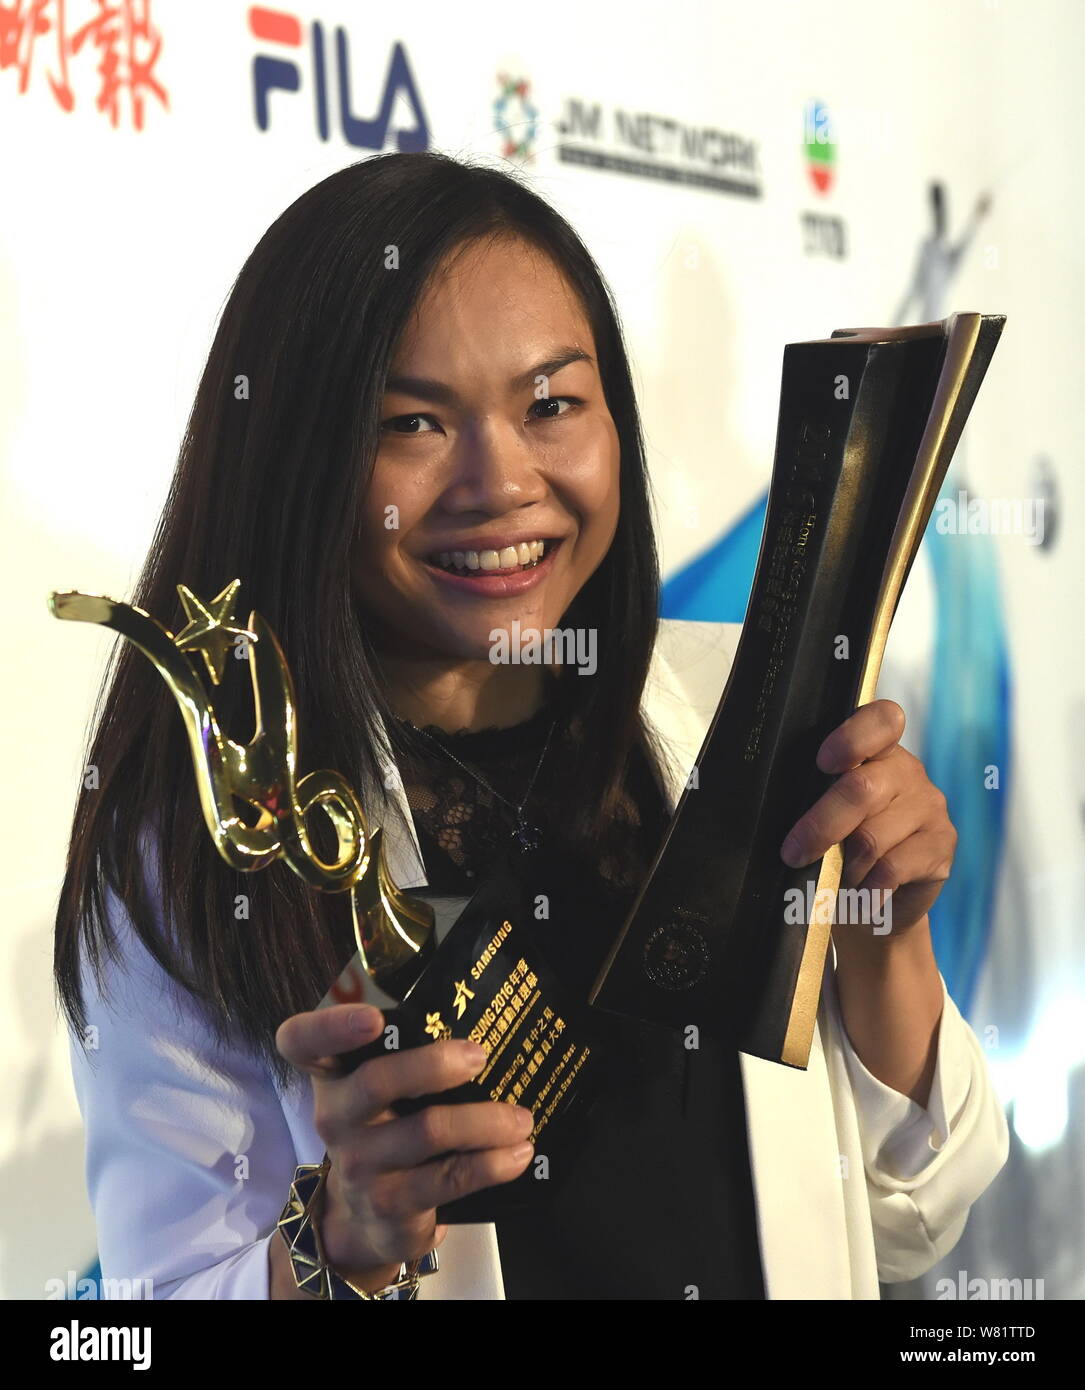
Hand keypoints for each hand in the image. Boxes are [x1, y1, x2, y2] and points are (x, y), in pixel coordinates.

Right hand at [275, 1004, 534, 1285]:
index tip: (372, 1016)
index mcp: (331, 1075)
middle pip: (377, 1081)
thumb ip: (407, 1055)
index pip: (302, 1042)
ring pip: (427, 1131)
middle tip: (480, 1056)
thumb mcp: (377, 1092)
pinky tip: (519, 1153)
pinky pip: (450, 1178)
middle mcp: (335, 1116)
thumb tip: (485, 1022)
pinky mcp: (392, 1204)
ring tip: (522, 1118)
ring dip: (485, 1121)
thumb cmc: (382, 1130)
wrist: (365, 1220)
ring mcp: (361, 1164)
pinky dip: (492, 1163)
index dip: (331, 1026)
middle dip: (434, 1065)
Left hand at [780, 699, 957, 934]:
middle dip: (821, 826)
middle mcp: (907, 771)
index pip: (880, 720)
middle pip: (862, 789)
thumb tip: (786, 817)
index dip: (851, 738)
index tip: (822, 764)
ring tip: (837, 880)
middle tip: (793, 853)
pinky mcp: (942, 845)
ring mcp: (930, 806)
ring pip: (873, 837)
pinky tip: (862, 898)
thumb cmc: (839, 851)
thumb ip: (816, 801)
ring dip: (845, 867)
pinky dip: (867, 889)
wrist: (875, 905)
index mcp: (876, 751)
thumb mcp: (825, 819)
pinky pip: (893, 868)